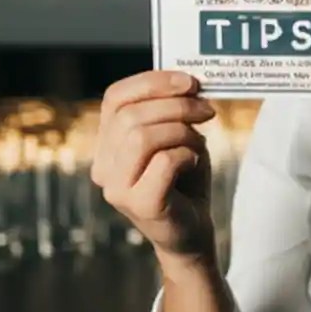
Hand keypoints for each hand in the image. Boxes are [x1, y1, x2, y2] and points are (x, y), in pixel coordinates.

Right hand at [91, 70, 217, 274]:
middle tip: (207, 111)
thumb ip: (170, 110)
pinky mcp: (141, 205)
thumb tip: (184, 80)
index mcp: (107, 144)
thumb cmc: (185, 179)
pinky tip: (194, 163)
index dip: (152, 82)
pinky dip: (187, 155)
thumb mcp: (177, 136)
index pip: (114, 98)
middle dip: (176, 105)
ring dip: (182, 131)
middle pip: (130, 116)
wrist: (192, 231)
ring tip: (199, 141)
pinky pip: (164, 161)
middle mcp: (103, 166)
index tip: (189, 81)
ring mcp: (117, 188)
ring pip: (142, 137)